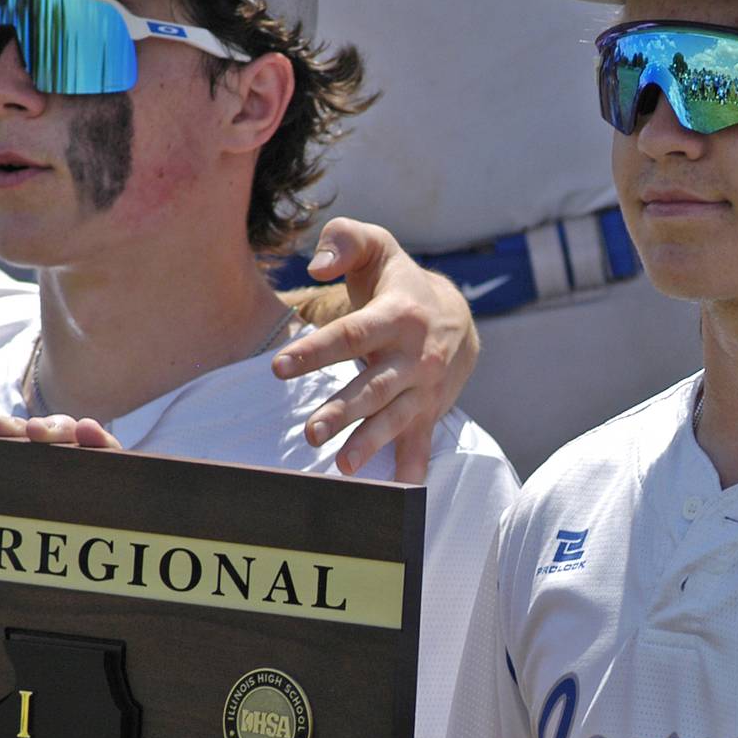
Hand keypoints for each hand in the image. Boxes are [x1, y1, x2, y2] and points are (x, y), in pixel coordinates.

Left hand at [0, 415, 126, 588]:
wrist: (87, 639)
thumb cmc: (41, 599)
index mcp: (42, 496)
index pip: (26, 456)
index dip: (12, 434)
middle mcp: (75, 488)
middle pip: (63, 446)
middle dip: (47, 428)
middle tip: (29, 430)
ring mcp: (105, 494)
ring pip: (95, 450)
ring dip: (78, 433)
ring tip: (73, 430)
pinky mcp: (133, 508)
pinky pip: (127, 471)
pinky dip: (109, 446)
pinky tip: (95, 435)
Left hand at [273, 218, 478, 482]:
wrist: (458, 317)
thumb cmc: (398, 282)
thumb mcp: (376, 247)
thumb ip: (344, 241)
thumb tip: (316, 267)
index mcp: (398, 315)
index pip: (351, 334)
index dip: (316, 351)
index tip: (279, 367)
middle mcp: (414, 356)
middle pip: (375, 386)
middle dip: (343, 411)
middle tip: (311, 433)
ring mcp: (424, 389)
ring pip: (395, 418)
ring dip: (370, 443)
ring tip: (342, 465)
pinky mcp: (429, 413)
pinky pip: (420, 445)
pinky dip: (410, 470)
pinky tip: (396, 496)